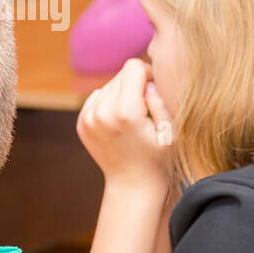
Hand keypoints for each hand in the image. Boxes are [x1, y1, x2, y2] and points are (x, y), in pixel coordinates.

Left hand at [77, 58, 173, 194]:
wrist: (133, 185)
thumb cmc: (159, 159)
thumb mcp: (171, 132)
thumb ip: (160, 100)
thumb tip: (147, 81)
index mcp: (125, 111)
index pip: (133, 67)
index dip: (148, 74)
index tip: (154, 92)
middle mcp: (102, 112)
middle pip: (120, 75)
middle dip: (135, 85)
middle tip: (145, 110)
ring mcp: (88, 118)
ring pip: (108, 85)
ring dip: (122, 95)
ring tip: (132, 119)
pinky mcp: (82, 123)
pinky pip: (98, 97)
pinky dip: (109, 104)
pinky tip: (120, 123)